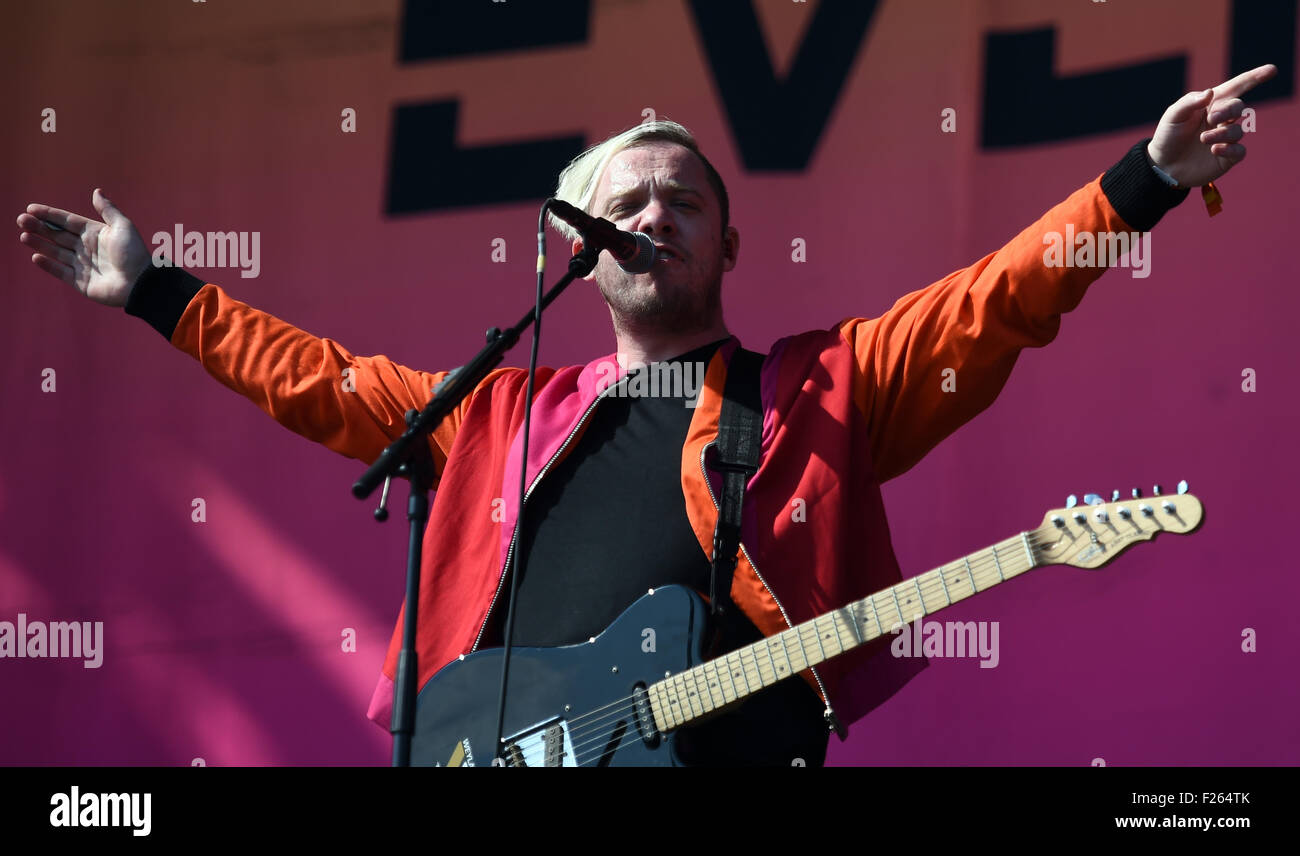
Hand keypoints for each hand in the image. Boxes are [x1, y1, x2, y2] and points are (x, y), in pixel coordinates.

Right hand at [16, 189, 151, 307]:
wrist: (140, 283)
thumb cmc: (134, 254)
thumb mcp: (123, 227)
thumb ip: (108, 210)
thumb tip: (96, 191)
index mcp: (95, 233)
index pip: (67, 221)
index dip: (49, 215)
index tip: (31, 208)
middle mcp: (86, 248)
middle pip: (58, 235)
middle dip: (39, 227)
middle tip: (22, 220)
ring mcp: (82, 265)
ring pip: (55, 252)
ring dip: (39, 243)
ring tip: (24, 236)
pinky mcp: (81, 282)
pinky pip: (60, 272)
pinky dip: (48, 265)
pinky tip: (36, 256)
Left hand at [1146, 64, 1276, 187]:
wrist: (1162, 166)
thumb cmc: (1168, 137)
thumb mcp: (1173, 116)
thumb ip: (1190, 102)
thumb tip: (1210, 93)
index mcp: (1211, 105)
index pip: (1236, 88)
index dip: (1254, 78)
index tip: (1271, 70)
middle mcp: (1222, 120)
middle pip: (1238, 107)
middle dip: (1228, 110)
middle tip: (1211, 118)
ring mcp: (1225, 138)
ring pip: (1238, 131)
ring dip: (1222, 133)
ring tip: (1204, 139)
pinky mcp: (1227, 157)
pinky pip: (1239, 151)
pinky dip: (1230, 149)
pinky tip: (1215, 149)